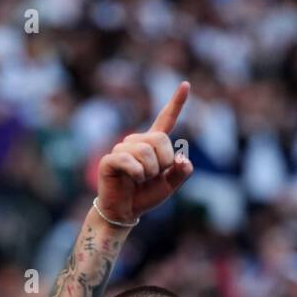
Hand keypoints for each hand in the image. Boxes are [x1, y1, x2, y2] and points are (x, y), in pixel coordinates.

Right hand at [95, 81, 193, 223]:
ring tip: (140, 180)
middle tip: (153, 176)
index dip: (176, 103)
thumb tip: (182, 158)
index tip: (186, 84)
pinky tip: (131, 180)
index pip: (166, 120)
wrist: (124, 212)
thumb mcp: (169, 185)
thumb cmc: (145, 196)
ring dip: (149, 172)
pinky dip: (136, 174)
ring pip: (145, 152)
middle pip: (159, 139)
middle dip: (162, 162)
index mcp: (153, 145)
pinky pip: (128, 161)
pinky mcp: (110, 160)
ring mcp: (121, 149)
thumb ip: (181, 172)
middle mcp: (136, 142)